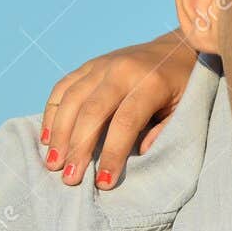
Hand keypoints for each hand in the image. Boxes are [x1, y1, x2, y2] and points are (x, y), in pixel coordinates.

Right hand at [41, 29, 194, 187]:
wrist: (176, 47)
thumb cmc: (183, 85)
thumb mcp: (184, 108)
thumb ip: (163, 130)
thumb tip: (140, 154)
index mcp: (151, 82)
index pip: (126, 122)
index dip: (112, 154)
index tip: (103, 183)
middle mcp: (122, 70)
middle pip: (92, 111)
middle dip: (78, 148)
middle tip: (69, 178)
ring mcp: (102, 64)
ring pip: (72, 99)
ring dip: (59, 133)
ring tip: (53, 163)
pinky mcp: (90, 64)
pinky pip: (63, 87)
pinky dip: (52, 112)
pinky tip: (47, 138)